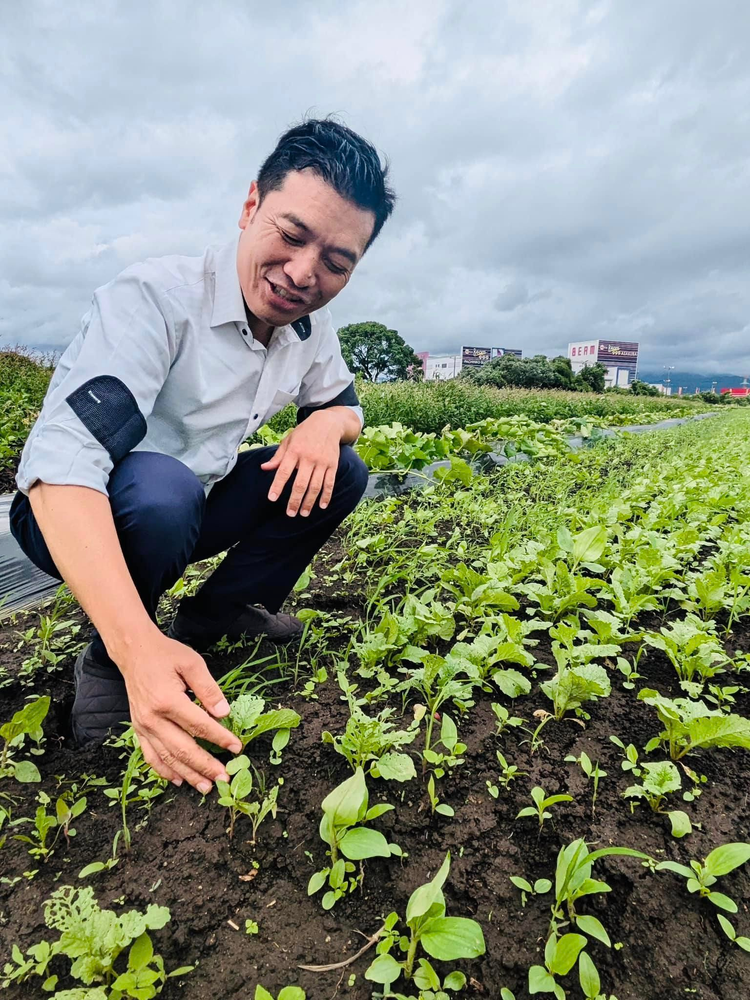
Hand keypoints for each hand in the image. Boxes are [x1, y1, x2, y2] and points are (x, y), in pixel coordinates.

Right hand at [118, 632, 242, 792]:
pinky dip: (164, 771)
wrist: (135, 653)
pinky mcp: (138, 730)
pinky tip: (178, 780)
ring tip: (206, 786)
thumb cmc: (166, 655)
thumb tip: (224, 713)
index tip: (237, 747)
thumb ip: (208, 689)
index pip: (199, 725)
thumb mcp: (192, 663)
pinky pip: (150, 756)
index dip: (220, 738)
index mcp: (167, 700)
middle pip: (183, 748)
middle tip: (224, 777)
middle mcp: (153, 718)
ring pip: (167, 757)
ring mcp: (143, 727)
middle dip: (205, 765)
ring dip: (188, 774)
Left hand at [261, 410, 342, 516]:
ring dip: (309, 502)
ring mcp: (322, 462)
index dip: (277, 485)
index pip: (284, 471)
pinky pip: (329, 483)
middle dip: (295, 500)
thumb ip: (278, 457)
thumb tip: (264, 468)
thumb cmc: (304, 433)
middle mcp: (308, 457)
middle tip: (290, 513)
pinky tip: (322, 506)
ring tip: (304, 513)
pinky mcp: (333, 465)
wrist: (328, 423)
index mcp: (294, 451)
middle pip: (300, 483)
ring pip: (315, 486)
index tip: (272, 498)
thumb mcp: (289, 440)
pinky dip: (326, 496)